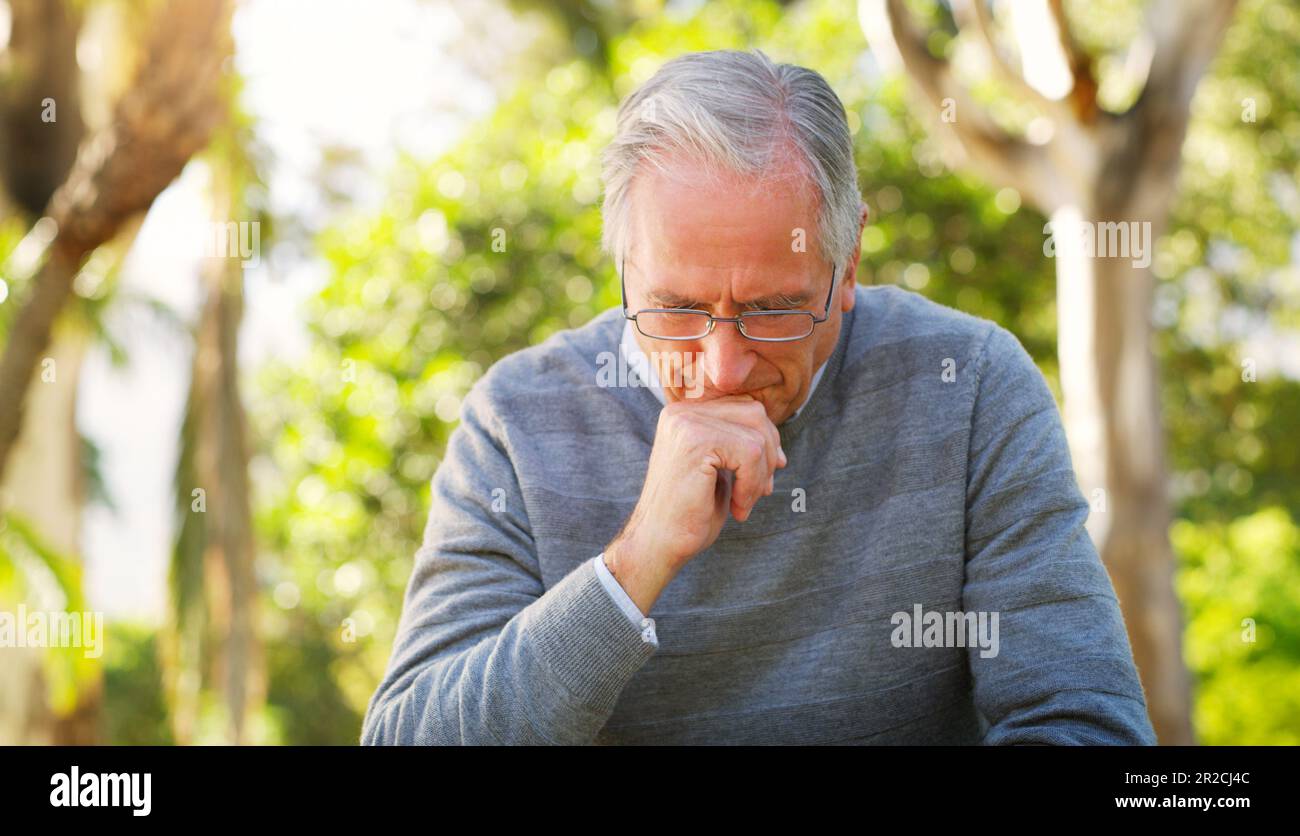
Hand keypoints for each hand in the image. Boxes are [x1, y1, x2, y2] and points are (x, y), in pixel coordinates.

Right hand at [604, 395, 785, 612]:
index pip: (744, 407)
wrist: (659, 544)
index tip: (764, 478)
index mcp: (685, 414)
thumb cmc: (690, 514)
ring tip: (745, 502)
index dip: (764, 440)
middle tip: (761, 491)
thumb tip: (773, 437)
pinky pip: (750, 452)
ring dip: (761, 473)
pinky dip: (752, 484)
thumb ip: (737, 444)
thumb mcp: (718, 470)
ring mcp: (686, 423)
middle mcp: (682, 412)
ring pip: (755, 434)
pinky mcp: (695, 440)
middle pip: (753, 413)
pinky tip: (738, 508)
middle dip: (768, 455)